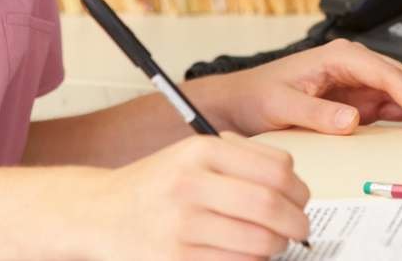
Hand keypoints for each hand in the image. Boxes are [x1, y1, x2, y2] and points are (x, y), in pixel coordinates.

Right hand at [74, 132, 309, 260]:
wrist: (100, 213)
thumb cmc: (154, 185)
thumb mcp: (191, 154)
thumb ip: (239, 158)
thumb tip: (291, 180)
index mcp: (200, 151)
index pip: (275, 169)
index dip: (299, 189)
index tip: (301, 199)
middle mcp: (191, 184)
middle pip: (271, 205)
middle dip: (297, 222)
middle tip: (299, 228)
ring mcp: (182, 224)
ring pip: (259, 240)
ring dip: (277, 246)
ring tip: (274, 243)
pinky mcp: (176, 259)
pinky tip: (248, 254)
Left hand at [194, 38, 401, 137]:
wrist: (239, 104)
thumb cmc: (256, 96)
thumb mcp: (281, 105)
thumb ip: (317, 113)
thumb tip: (352, 120)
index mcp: (339, 56)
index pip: (386, 74)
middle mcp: (353, 64)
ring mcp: (357, 83)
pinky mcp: (357, 101)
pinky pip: (393, 106)